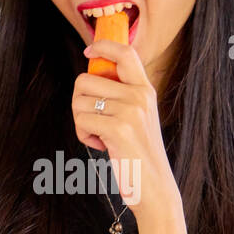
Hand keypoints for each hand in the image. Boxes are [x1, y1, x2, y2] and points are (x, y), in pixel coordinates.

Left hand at [73, 40, 180, 220]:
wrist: (154, 188)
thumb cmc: (139, 155)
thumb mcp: (138, 118)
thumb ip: (122, 96)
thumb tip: (91, 75)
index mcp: (146, 90)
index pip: (125, 53)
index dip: (103, 46)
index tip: (89, 52)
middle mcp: (140, 96)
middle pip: (86, 79)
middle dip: (78, 101)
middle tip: (92, 121)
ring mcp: (130, 111)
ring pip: (79, 101)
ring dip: (80, 121)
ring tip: (99, 136)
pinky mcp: (119, 128)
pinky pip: (82, 120)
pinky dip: (84, 135)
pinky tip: (100, 146)